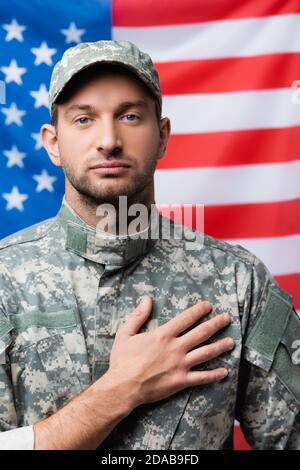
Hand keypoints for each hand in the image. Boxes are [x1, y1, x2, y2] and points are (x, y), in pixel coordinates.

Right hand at [105, 297, 233, 407]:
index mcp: (163, 335)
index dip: (199, 311)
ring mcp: (180, 365)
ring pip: (206, 353)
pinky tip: (224, 371)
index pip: (186, 318)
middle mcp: (175, 348)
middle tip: (226, 319)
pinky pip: (202, 377)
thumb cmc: (122, 360)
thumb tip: (147, 299)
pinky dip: (214, 375)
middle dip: (215, 324)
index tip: (208, 306)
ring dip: (220, 346)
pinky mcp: (181, 381)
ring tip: (231, 342)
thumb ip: (138, 316)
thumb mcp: (125, 334)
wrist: (123, 387)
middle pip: (201, 333)